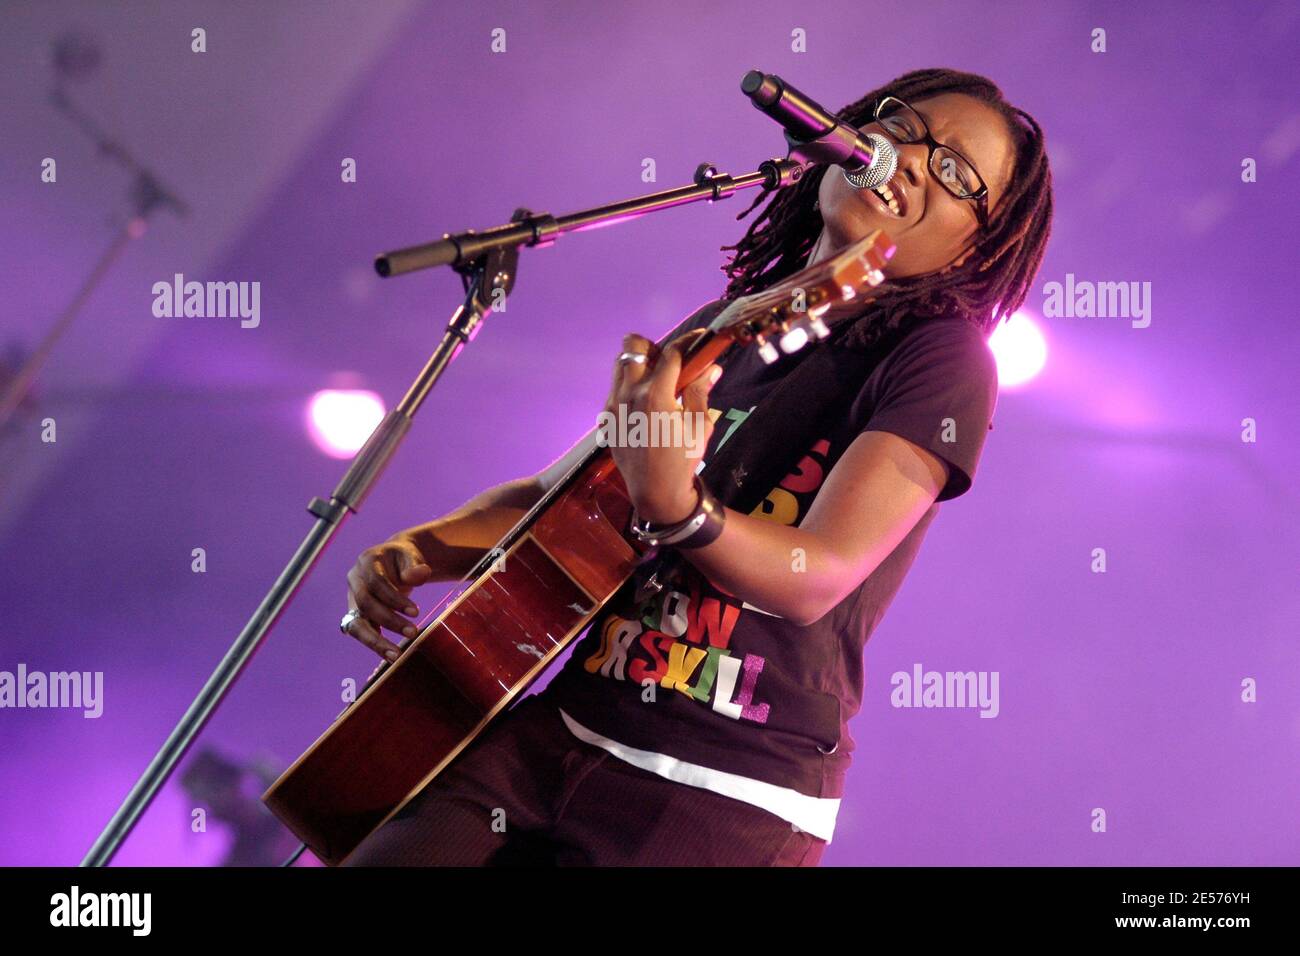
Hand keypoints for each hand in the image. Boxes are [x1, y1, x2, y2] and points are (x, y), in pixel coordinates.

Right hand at [344, 535, 434, 659]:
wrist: (397, 562)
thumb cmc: (405, 560)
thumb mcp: (412, 556)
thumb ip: (415, 566)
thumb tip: (418, 576)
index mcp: (367, 561)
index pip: (376, 582)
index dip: (394, 599)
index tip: (416, 612)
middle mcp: (355, 580)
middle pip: (365, 603)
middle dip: (389, 620)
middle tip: (413, 632)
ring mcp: (353, 598)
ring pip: (356, 623)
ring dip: (375, 640)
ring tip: (396, 655)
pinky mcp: (357, 614)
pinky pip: (361, 632)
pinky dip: (375, 643)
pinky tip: (391, 655)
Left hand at [604, 331, 721, 523]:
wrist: (655, 492)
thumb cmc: (682, 461)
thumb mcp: (700, 426)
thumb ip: (701, 392)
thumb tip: (711, 367)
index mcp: (656, 395)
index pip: (672, 353)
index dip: (689, 342)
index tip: (700, 338)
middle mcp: (629, 394)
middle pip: (633, 346)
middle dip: (655, 347)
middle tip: (670, 362)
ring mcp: (613, 405)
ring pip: (620, 364)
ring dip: (639, 364)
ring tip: (657, 380)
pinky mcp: (606, 417)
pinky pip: (615, 388)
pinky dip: (630, 386)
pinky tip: (646, 404)